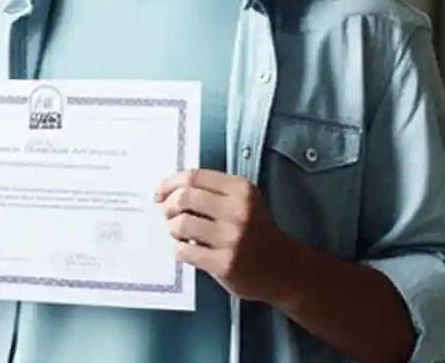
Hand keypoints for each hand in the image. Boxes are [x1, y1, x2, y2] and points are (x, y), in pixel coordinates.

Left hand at [155, 169, 299, 304]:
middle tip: (167, 214)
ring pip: (180, 224)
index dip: (169, 183)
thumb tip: (165, 191)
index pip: (193, 177)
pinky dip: (178, 248)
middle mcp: (238, 211)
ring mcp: (232, 239)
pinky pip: (184, 250)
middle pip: (184, 198)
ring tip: (178, 233)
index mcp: (241, 190)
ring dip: (171, 228)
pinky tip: (187, 248)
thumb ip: (211, 191)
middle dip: (168, 206)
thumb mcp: (243, 201)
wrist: (286, 269)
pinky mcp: (224, 264)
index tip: (159, 193)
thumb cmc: (256, 231)